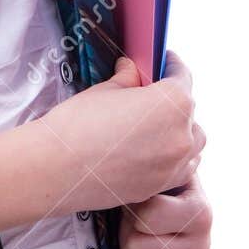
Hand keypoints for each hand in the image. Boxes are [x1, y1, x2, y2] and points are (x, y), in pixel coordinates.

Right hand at [41, 47, 204, 211]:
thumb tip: (132, 69)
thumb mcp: (105, 90)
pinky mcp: (160, 187)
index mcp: (173, 103)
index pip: (182, 77)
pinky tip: (154, 152)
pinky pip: (181, 169)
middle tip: (150, 96)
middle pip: (188, 111)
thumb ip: (128, 78)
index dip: (171, 65)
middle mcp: (182, 135)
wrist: (56, 169)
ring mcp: (174, 165)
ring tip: (155, 126)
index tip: (165, 62)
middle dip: (172, 102)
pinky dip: (174, 158)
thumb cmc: (78, 125)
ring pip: (192, 143)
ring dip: (179, 131)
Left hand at [116, 165, 212, 248]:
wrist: (161, 206)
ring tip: (139, 244)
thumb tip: (132, 167)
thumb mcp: (153, 177)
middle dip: (126, 236)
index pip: (148, 217)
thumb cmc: (149, 191)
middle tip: (134, 226)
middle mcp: (203, 245)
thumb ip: (148, 173)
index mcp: (199, 211)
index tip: (138, 202)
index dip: (132, 210)